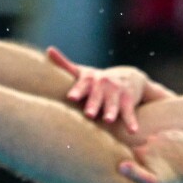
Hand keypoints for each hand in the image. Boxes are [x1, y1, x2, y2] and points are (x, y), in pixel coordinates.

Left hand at [47, 46, 174, 132]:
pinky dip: (131, 122)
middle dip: (93, 104)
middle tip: (88, 114)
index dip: (77, 90)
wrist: (130, 77)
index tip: (71, 97)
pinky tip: (133, 131)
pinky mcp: (129, 101)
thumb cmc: (98, 80)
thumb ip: (65, 65)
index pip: (83, 84)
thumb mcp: (83, 72)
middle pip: (97, 95)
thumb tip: (49, 50)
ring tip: (108, 120)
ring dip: (111, 111)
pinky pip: (129, 112)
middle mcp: (103, 84)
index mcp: (89, 79)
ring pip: (113, 103)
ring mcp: (117, 92)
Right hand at [118, 129, 182, 182]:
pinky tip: (180, 157)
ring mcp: (165, 135)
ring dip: (163, 151)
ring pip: (159, 143)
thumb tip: (120, 165)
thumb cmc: (178, 179)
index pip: (133, 156)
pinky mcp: (178, 133)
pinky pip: (171, 139)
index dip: (139, 165)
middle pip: (146, 149)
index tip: (149, 172)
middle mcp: (151, 140)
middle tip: (164, 170)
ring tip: (173, 165)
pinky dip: (174, 146)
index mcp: (142, 152)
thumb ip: (136, 174)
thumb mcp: (155, 182)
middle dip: (152, 157)